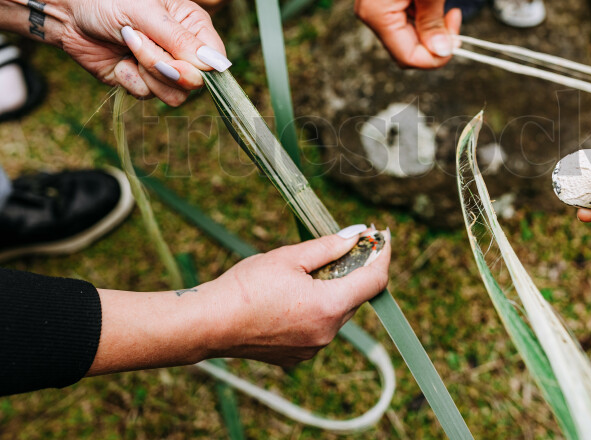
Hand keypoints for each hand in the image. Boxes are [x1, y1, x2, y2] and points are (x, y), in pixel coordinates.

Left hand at [0, 0, 229, 105]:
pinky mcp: (141, 82)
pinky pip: (148, 96)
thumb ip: (180, 39)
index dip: (201, 66)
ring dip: (147, 74)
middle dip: (164, 67)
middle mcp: (183, 49)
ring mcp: (163, 68)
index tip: (177, 59)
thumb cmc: (109, 0)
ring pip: (174, 94)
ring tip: (128, 47)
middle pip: (195, 81)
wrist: (69, 13)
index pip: (215, 58)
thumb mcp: (146, 12)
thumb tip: (215, 64)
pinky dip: (130, 79)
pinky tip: (118, 60)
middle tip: (138, 46)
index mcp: (193, 25)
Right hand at [88, 227, 390, 373]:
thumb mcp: (289, 257)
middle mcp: (327, 333)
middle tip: (344, 244)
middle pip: (356, 296)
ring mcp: (313, 348)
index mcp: (329, 307)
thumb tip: (356, 235)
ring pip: (337, 312)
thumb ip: (328, 247)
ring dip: (333, 290)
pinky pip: (319, 327)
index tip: (382, 236)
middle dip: (354, 270)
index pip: (374, 281)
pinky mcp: (298, 355)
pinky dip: (316, 308)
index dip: (382, 255)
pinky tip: (292, 295)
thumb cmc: (245, 286)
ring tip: (306, 271)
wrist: (209, 324)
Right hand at [355, 0, 461, 68]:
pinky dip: (422, 11)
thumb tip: (440, 52)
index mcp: (378, 17)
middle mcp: (371, 15)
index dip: (436, 56)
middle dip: (434, 40)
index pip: (408, 57)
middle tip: (455, 16)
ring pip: (407, 32)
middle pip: (406, 48)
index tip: (457, 37)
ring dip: (429, 23)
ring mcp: (375, 4)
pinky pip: (404, 15)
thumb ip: (434, 24)